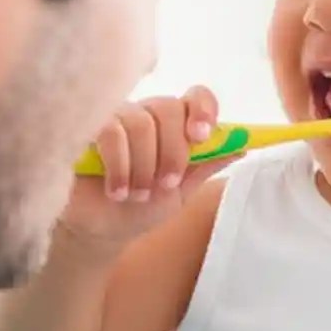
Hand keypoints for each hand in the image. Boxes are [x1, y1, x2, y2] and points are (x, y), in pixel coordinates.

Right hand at [59, 86, 237, 253]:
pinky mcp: (86, 128)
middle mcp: (144, 115)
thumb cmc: (138, 209)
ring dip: (144, 166)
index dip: (203, 109)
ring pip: (139, 122)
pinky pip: (109, 131)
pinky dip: (119, 165)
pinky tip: (117, 190)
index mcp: (172, 126)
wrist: (99, 232)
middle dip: (173, 151)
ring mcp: (113, 118)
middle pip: (168, 108)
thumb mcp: (180, 192)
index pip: (194, 97)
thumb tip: (244, 144)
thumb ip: (206, 165)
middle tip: (168, 183)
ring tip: (138, 195)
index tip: (202, 136)